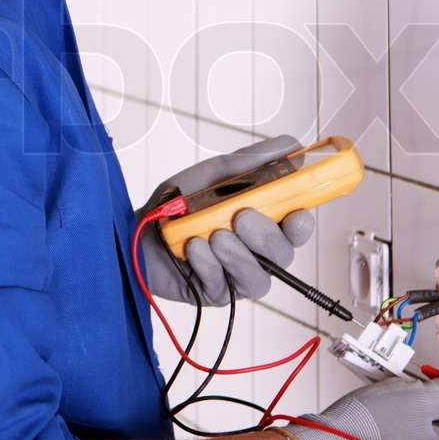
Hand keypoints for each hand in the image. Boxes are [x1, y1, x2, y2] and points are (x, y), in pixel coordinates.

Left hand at [136, 134, 315, 304]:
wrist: (136, 230)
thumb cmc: (177, 204)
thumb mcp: (209, 176)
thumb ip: (246, 163)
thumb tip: (289, 145)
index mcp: (262, 222)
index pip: (296, 228)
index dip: (302, 224)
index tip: (296, 213)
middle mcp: (256, 252)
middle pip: (283, 254)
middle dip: (265, 236)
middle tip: (242, 217)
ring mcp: (237, 276)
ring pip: (258, 277)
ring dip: (237, 253)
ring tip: (213, 235)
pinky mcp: (215, 294)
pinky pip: (224, 287)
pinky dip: (208, 264)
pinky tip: (192, 248)